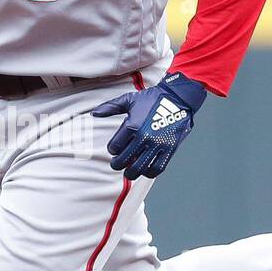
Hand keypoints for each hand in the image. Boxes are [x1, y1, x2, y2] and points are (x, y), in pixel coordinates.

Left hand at [91, 71, 206, 179]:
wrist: (177, 97)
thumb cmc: (152, 98)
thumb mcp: (128, 100)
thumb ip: (110, 107)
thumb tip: (94, 113)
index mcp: (132, 126)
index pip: (115, 147)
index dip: (112, 150)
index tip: (114, 149)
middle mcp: (144, 137)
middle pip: (124, 160)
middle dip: (118, 164)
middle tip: (117, 164)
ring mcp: (157, 144)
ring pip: (139, 167)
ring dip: (131, 172)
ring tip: (129, 171)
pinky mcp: (169, 149)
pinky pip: (157, 168)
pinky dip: (149, 173)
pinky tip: (145, 170)